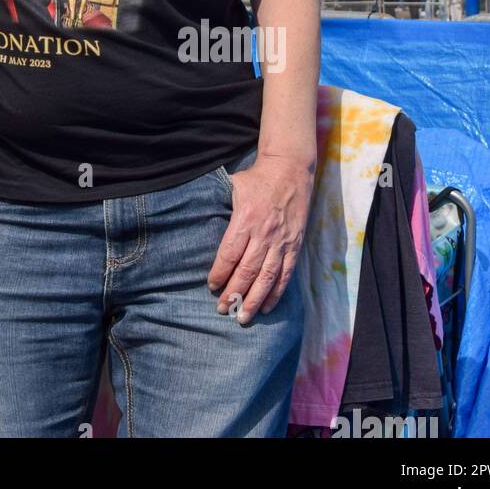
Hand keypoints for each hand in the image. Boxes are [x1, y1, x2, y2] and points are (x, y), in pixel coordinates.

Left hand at [208, 154, 311, 324]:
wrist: (289, 170)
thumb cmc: (256, 179)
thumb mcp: (232, 186)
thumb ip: (218, 204)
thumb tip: (194, 217)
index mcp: (245, 218)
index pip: (230, 253)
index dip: (220, 272)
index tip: (211, 286)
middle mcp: (264, 233)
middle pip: (247, 270)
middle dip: (233, 292)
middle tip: (222, 309)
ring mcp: (281, 242)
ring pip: (267, 277)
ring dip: (254, 299)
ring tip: (243, 317)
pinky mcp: (294, 245)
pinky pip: (285, 274)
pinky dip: (277, 292)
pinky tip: (266, 306)